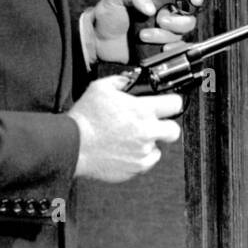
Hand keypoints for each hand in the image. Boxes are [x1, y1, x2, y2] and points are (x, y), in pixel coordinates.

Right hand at [66, 75, 182, 181]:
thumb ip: (121, 80)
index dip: (172, 102)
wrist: (73, 145)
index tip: (169, 104)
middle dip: (166, 126)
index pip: (175, 104)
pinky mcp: (135, 167)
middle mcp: (146, 131)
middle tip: (155, 124)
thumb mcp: (100, 88)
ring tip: (132, 137)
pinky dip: (141, 156)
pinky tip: (127, 149)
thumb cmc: (85, 119)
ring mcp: (142, 152)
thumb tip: (130, 80)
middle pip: (174, 130)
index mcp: (141, 110)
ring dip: (149, 142)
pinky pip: (147, 162)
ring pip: (158, 147)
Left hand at [90, 0, 202, 63]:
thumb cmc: (107, 14)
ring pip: (180, 36)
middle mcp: (164, 16)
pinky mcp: (159, 49)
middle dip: (177, 21)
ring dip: (164, 36)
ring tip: (143, 35)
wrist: (97, 40)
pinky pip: (175, 51)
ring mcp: (163, 33)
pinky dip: (170, 50)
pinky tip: (159, 48)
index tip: (192, 0)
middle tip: (160, 21)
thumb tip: (151, 7)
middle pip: (188, 18)